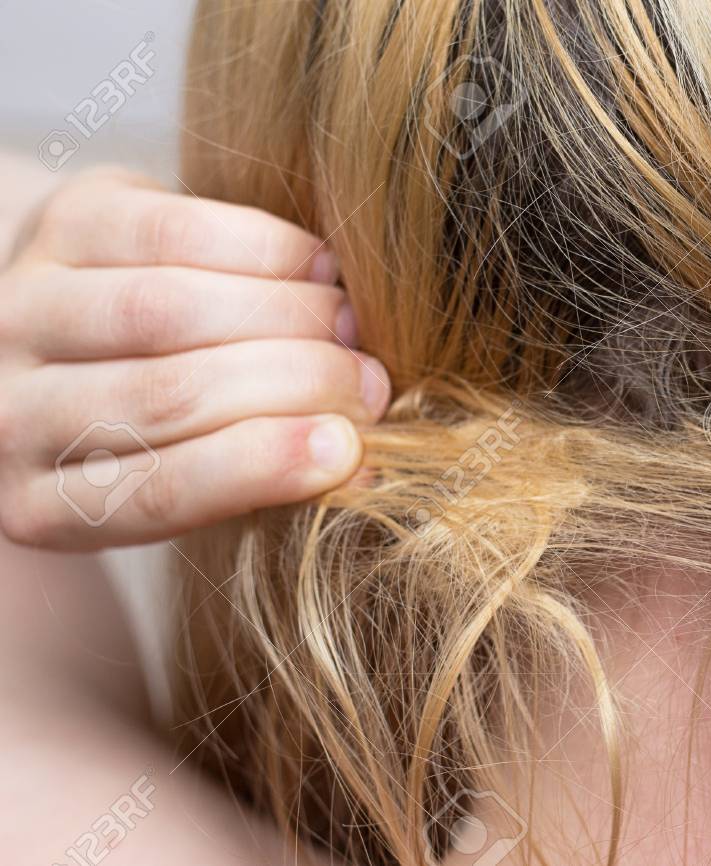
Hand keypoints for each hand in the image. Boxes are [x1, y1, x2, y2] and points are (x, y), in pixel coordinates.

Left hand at [0, 168, 390, 549]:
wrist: (88, 316)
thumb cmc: (170, 421)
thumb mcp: (197, 473)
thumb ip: (260, 474)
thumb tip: (362, 463)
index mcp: (45, 502)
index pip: (153, 493)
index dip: (258, 468)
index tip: (349, 450)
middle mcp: (11, 411)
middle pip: (165, 395)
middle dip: (295, 384)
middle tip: (372, 385)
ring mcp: (25, 310)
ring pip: (167, 311)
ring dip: (286, 316)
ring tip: (350, 328)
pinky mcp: (61, 223)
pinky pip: (169, 231)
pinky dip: (263, 248)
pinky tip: (317, 267)